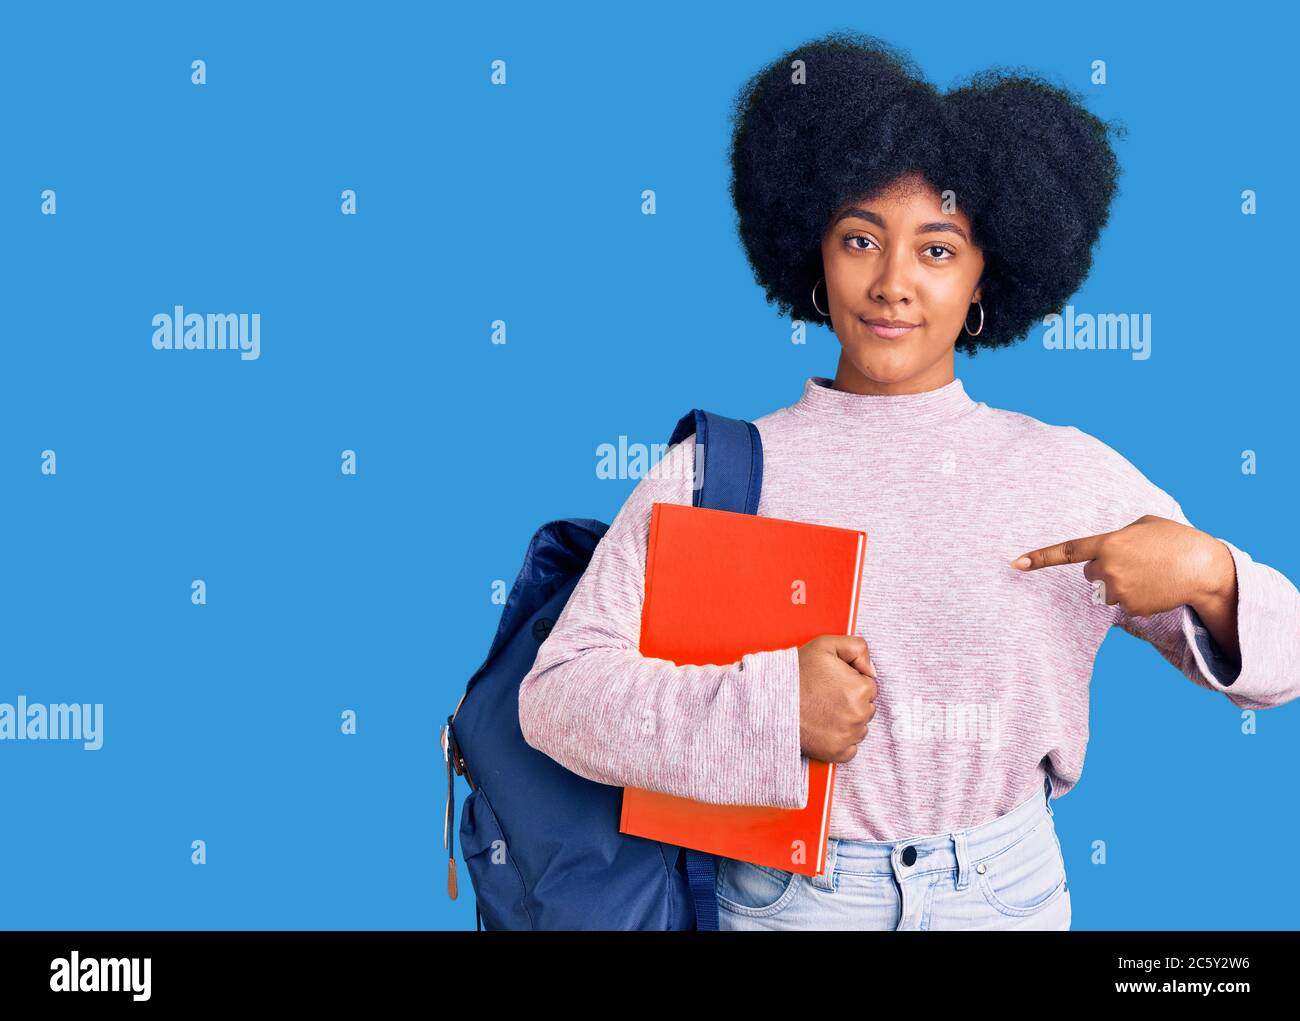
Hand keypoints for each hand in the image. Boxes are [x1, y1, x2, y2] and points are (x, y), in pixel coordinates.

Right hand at [797, 635, 876, 763]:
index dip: (851, 682)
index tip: (833, 682)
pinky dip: (840, 740)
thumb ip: (857, 648)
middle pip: (866, 708)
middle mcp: (859, 715)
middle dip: (852, 702)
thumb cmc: (796, 673)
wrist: (769, 702)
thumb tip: (872, 669)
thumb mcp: (825, 645)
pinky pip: (850, 748)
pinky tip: (824, 728)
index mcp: (861, 688)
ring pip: (859, 727)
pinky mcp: (837, 752)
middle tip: (826, 696)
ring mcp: (848, 736)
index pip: (869, 686)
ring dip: (847, 721)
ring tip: (822, 711)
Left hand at [1009, 514, 1234, 617]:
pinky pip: (1122, 602)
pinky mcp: (1130, 608)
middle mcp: (1108, 568)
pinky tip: (1155, 587)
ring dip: (1120, 583)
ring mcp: (1118, 590)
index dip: (1040, 558)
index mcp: (1109, 543)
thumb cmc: (1175, 540)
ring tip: (1148, 573)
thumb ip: (1117, 535)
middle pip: (1090, 573)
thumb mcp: (1143, 524)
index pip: (1067, 551)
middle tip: (1135, 561)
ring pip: (1105, 589)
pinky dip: (1135, 596)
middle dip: (1106, 568)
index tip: (1016, 564)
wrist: (1204, 568)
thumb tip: (1105, 549)